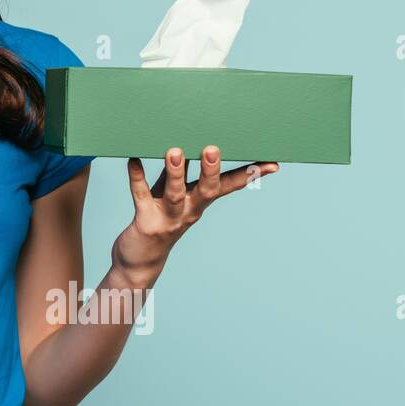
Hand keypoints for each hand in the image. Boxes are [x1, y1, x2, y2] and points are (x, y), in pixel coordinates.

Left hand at [112, 145, 278, 284]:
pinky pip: (141, 196)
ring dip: (175, 173)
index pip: (228, 187)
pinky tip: (133, 160)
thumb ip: (177, 173)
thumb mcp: (171, 195)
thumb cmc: (158, 220)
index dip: (248, 176)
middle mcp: (189, 211)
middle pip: (205, 191)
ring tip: (174, 151)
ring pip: (175, 194)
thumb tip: (183, 143)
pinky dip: (137, 178)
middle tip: (213, 149)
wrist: (139, 262)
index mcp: (199, 203)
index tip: (271, 164)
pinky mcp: (145, 221)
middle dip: (210, 171)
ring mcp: (168, 218)